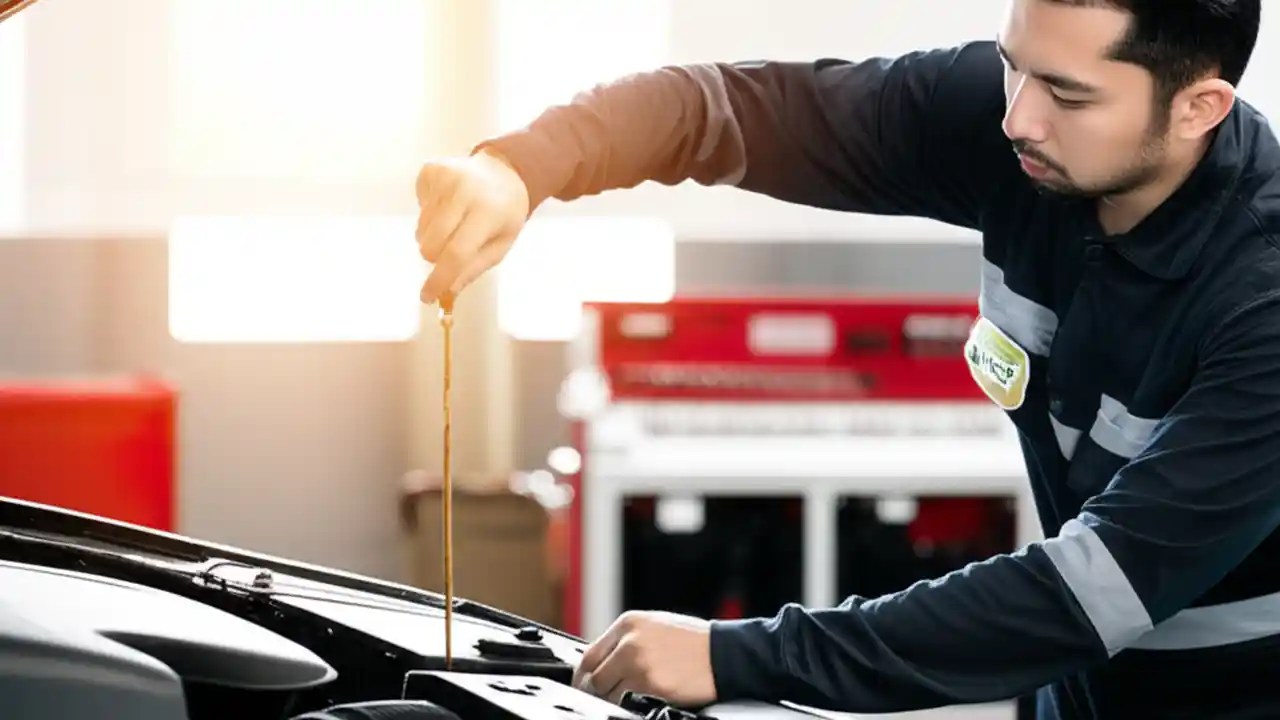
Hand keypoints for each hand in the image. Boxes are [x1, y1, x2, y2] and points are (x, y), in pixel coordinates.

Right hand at [415, 149, 530, 303]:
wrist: (503, 172)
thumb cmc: (504, 214)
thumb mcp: (500, 245)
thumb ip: (474, 268)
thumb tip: (446, 291)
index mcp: (487, 212)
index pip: (456, 253)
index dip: (439, 279)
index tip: (427, 297)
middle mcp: (463, 191)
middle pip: (431, 244)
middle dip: (435, 258)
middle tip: (451, 252)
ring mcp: (444, 177)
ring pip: (421, 229)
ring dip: (433, 236)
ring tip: (454, 223)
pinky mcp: (430, 170)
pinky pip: (418, 207)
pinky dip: (429, 215)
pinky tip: (448, 206)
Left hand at [572, 610, 716, 707]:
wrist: (724, 653)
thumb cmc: (695, 641)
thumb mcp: (656, 626)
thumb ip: (628, 639)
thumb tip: (606, 660)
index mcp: (628, 623)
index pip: (590, 654)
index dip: (585, 675)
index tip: (586, 684)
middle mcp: (629, 642)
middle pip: (595, 676)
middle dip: (598, 689)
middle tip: (606, 696)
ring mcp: (638, 665)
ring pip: (607, 692)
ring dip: (613, 698)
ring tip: (629, 696)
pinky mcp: (650, 686)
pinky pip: (626, 702)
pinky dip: (629, 704)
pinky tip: (642, 699)